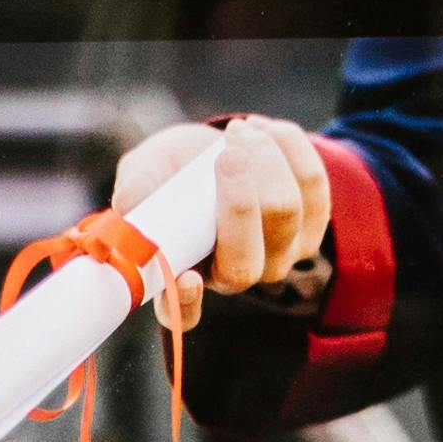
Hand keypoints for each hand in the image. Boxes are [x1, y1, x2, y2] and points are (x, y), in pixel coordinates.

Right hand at [103, 115, 334, 334]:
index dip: (186, 303)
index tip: (185, 277)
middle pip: (246, 260)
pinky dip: (287, 146)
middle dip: (239, 199)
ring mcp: (280, 254)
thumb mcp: (148, 168)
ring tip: (237, 131)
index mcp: (185, 274)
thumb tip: (129, 204)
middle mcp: (235, 275)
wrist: (218, 146)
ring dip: (263, 158)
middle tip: (225, 153)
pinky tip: (261, 129)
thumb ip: (139, 185)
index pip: (182, 312)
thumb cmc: (174, 168)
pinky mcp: (313, 223)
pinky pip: (313, 182)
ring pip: (285, 211)